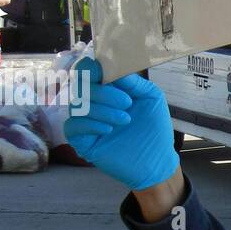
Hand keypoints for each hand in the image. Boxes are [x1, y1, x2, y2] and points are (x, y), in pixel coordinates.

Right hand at [62, 56, 179, 190]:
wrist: (157, 161)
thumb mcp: (151, 98)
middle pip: (80, 86)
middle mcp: (94, 103)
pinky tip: (109, 130)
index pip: (88, 71)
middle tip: (127, 103)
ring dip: (102, 110)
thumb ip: (134, 81)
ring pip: (77, 106)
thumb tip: (114, 68)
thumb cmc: (155, 129)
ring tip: (125, 120)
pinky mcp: (82, 141)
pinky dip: (90, 124)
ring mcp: (87, 122)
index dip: (91, 68)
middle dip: (103, 92)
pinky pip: (73, 126)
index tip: (105, 72)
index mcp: (108, 89)